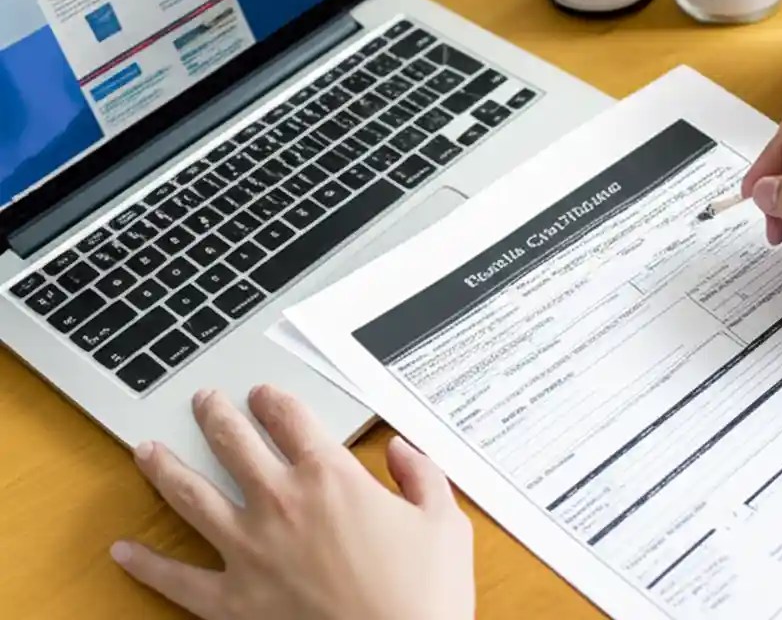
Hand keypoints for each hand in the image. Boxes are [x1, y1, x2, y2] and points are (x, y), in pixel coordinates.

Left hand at [111, 386, 473, 619]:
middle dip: (215, 415)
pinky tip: (124, 551)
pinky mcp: (230, 600)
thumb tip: (402, 450)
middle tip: (205, 402)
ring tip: (146, 451)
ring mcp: (248, 550)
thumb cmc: (423, 598)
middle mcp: (280, 504)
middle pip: (233, 443)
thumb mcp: (445, 523)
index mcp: (331, 478)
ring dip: (164, 467)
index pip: (291, 419)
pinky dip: (144, 564)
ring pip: (190, 496)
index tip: (266, 395)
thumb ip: (422, 476)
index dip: (274, 399)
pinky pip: (175, 578)